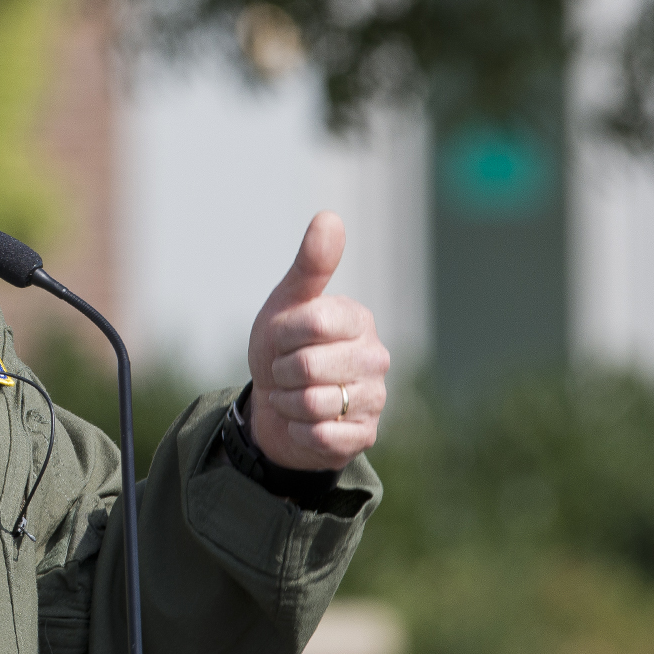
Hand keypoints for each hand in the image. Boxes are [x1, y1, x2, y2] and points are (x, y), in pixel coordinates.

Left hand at [246, 211, 388, 471]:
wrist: (277, 404)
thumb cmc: (283, 347)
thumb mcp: (287, 302)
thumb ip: (310, 264)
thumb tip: (330, 216)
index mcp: (358, 318)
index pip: (312, 322)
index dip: (281, 334)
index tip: (280, 338)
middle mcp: (375, 357)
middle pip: (309, 367)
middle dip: (281, 372)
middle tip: (284, 371)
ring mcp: (375, 398)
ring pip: (311, 404)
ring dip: (286, 403)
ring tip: (293, 395)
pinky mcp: (365, 435)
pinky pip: (320, 436)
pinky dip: (298, 431)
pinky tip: (303, 423)